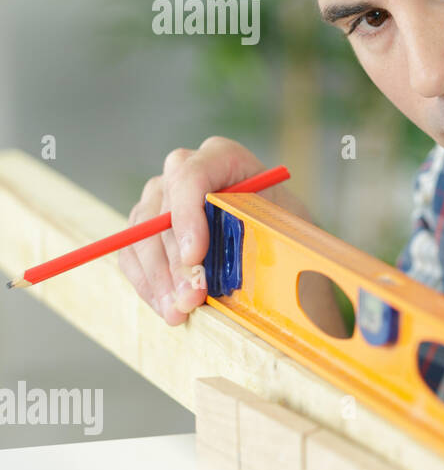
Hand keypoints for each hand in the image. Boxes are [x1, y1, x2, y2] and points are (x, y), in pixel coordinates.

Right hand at [117, 136, 309, 325]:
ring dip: (159, 279)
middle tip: (190, 299)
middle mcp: (183, 170)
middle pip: (162, 212)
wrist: (275, 236)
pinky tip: (167, 307)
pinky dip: (149, 284)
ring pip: (142, 236)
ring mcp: (159, 197)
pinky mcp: (145, 225)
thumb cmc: (282, 228)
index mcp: (222, 157)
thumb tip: (247, 262)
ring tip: (179, 312)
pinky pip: (133, 254)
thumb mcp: (284, 227)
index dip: (188, 217)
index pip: (191, 177)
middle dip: (176, 262)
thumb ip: (267, 236)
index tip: (195, 257)